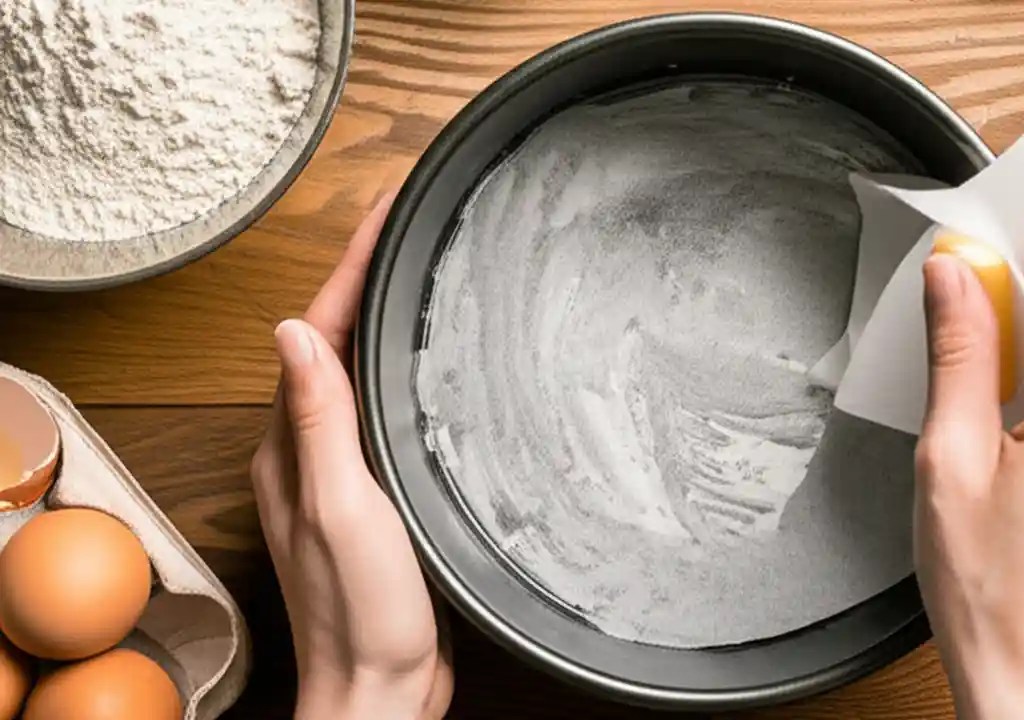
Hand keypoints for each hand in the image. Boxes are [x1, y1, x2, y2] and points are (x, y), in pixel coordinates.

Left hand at [250, 196, 453, 719]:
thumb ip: (318, 421)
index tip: (384, 214)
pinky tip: (433, 369)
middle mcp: (309, 454)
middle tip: (409, 230)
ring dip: (384, 326)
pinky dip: (403, 377)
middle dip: (366, 282)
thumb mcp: (342, 506)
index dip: (350, 268)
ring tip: (422, 277)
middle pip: (332, 345)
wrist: (383, 689)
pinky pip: (383, 417)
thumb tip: (289, 331)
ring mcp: (341, 476)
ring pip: (359, 379)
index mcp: (292, 446)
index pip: (317, 333)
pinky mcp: (375, 498)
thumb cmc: (363, 610)